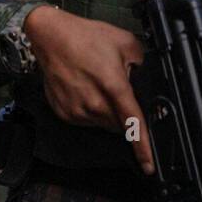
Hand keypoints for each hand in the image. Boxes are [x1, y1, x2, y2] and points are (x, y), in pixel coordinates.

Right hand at [24, 5, 153, 174]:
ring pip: (103, 124)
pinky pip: (86, 120)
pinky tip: (87, 89)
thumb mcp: (126, 42)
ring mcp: (77, 111)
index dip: (143, 147)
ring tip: (100, 85)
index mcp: (114, 86)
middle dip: (125, 114)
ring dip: (107, 112)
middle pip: (119, 125)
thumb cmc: (86, 36)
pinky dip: (91, 110)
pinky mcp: (65, 113)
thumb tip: (146, 79)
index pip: (133, 123)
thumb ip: (142, 63)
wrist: (52, 37)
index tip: (149, 165)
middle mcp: (95, 103)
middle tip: (119, 92)